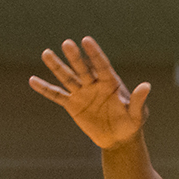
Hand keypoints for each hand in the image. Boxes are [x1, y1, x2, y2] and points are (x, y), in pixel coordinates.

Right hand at [29, 36, 150, 149]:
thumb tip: (146, 85)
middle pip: (83, 69)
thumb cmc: (130, 123)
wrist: (118, 138)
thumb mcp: (137, 114)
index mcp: (111, 83)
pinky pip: (57, 95)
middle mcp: (94, 84)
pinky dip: (45, 89)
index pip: (101, 65)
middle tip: (67, 43)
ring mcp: (82, 93)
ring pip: (67, 77)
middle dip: (75, 57)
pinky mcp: (72, 105)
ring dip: (57, 67)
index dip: (94, 54)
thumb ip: (138, 100)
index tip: (86, 40)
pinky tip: (32, 80)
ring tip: (46, 53)